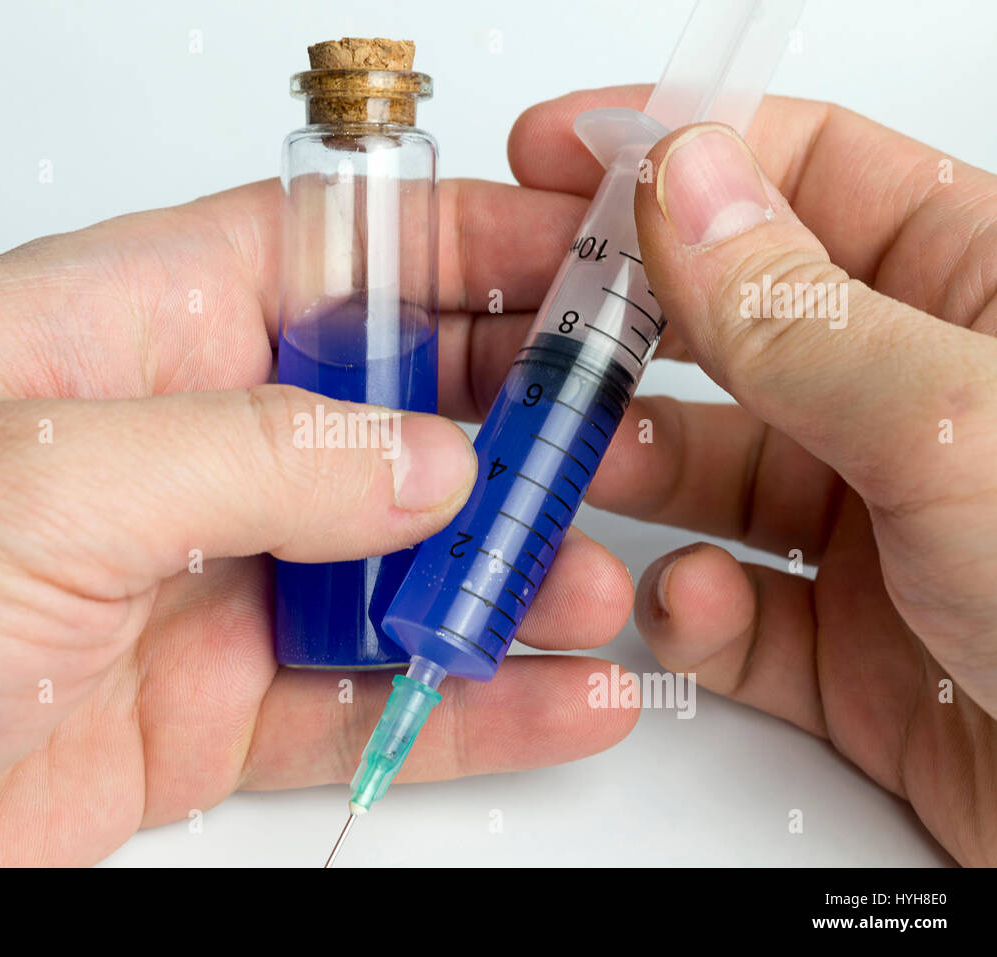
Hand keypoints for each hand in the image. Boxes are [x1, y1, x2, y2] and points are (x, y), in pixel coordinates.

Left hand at [0, 179, 638, 864]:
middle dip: (512, 418)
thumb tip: (425, 457)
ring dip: (506, 570)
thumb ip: (254, 455)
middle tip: (623, 433)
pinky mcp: (202, 705)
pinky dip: (466, 702)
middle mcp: (171, 445)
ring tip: (599, 582)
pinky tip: (554, 692)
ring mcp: (197, 581)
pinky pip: (364, 695)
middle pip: (384, 406)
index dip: (461, 240)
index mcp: (118, 330)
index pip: (326, 253)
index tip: (584, 248)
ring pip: (393, 559)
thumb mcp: (35, 477)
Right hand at [510, 87, 996, 863]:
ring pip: (702, 468)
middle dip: (616, 326)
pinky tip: (691, 603)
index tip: (560, 150)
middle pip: (723, 323)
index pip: (804, 174)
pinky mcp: (843, 647)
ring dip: (628, 471)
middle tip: (528, 329)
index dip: (678, 152)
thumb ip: (800, 313)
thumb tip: (684, 187)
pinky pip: (724, 606)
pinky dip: (685, 608)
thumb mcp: (955, 425)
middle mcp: (910, 402)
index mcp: (975, 297)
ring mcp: (872, 524)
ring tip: (582, 470)